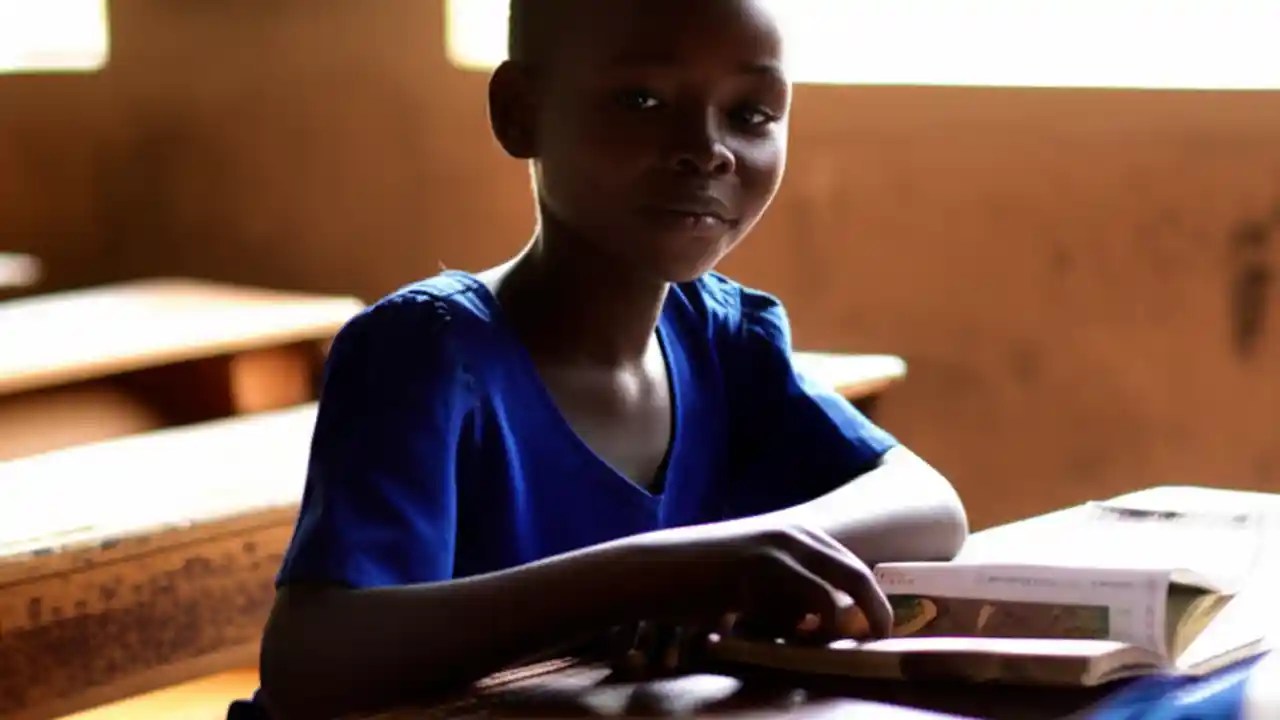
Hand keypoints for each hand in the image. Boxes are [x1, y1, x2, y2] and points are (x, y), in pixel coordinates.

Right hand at [628, 518, 890, 646]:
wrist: (656, 568)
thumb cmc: (700, 580)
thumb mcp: (754, 580)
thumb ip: (788, 592)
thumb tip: (823, 622)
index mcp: (797, 533)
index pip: (853, 567)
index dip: (870, 602)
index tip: (876, 633)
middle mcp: (797, 534)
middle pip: (861, 575)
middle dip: (876, 613)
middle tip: (878, 645)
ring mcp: (783, 546)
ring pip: (846, 587)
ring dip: (843, 624)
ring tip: (824, 646)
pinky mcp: (767, 565)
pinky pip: (817, 600)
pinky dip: (818, 626)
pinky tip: (797, 640)